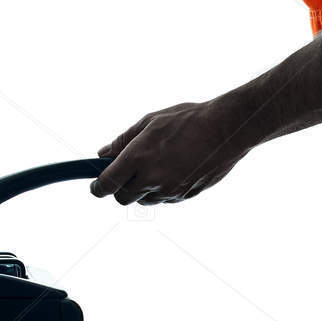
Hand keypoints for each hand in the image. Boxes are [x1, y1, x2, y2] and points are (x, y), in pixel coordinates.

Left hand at [90, 98, 251, 205]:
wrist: (226, 129)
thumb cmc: (187, 120)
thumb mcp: (150, 122)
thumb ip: (123, 141)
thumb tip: (103, 154)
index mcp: (138, 158)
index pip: (107, 184)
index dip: (97, 188)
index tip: (95, 186)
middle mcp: (152, 178)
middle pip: (123, 197)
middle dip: (120, 188)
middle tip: (126, 172)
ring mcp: (170, 190)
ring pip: (145, 200)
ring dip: (142, 189)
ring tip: (156, 164)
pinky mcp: (186, 195)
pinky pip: (165, 199)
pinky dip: (162, 190)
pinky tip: (174, 168)